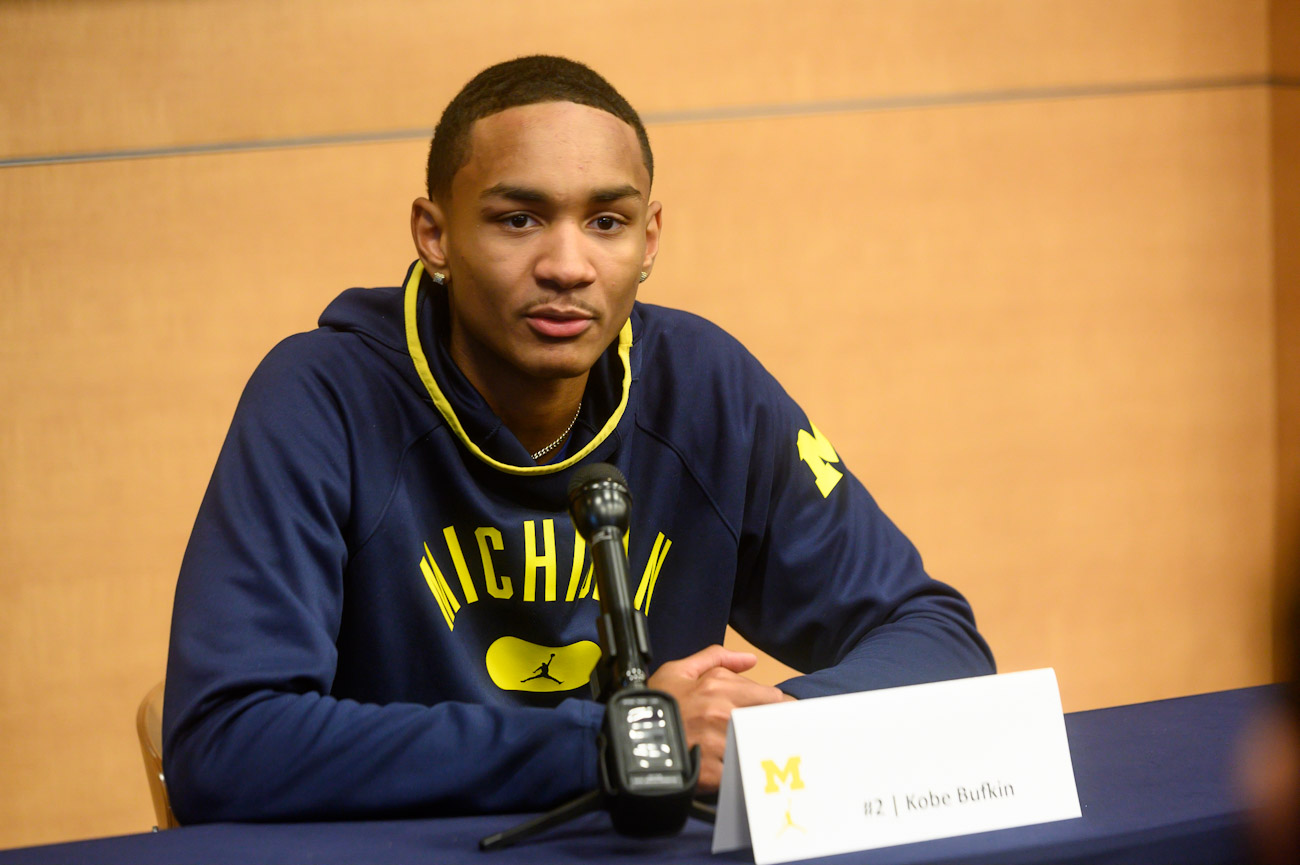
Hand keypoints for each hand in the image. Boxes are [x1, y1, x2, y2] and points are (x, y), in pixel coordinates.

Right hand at [648, 644, 791, 791]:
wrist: (628, 739)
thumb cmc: (654, 703)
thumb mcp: (679, 670)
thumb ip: (716, 658)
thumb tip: (751, 659)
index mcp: (719, 687)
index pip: (771, 697)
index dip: (769, 704)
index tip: (762, 711)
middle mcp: (724, 714)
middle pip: (769, 722)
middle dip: (765, 725)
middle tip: (754, 730)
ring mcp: (719, 744)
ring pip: (757, 746)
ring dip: (753, 748)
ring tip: (740, 749)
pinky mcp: (713, 773)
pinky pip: (739, 772)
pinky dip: (736, 771)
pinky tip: (726, 768)